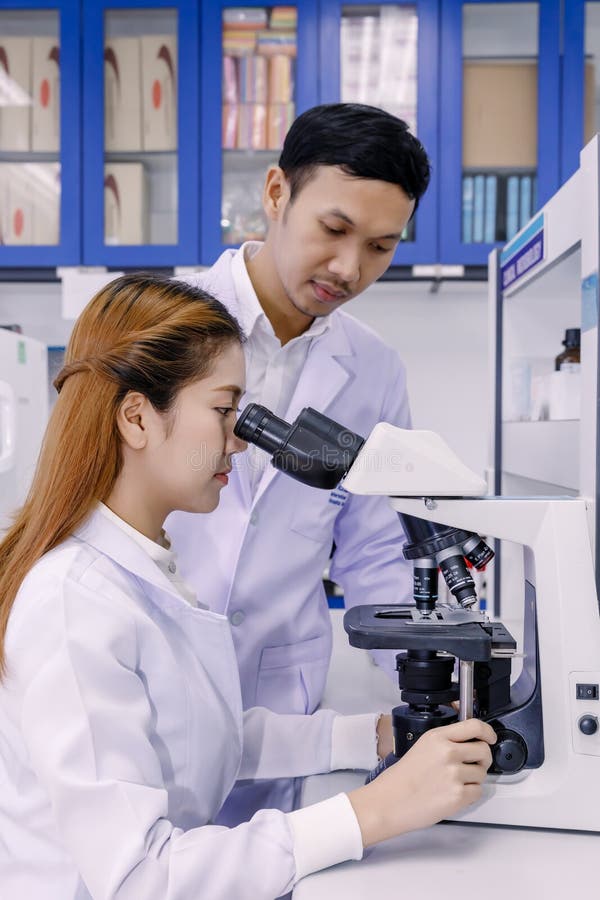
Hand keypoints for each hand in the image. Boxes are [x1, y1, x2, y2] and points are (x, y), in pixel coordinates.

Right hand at [347, 718, 495, 846]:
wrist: (391, 801)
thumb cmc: (403, 777)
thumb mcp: (423, 746)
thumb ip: (448, 740)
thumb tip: (473, 741)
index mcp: (438, 737)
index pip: (474, 726)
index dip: (487, 732)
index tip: (490, 737)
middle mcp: (448, 752)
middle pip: (484, 750)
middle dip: (482, 758)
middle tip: (473, 764)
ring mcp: (454, 774)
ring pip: (482, 773)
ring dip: (474, 778)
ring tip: (454, 781)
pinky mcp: (458, 795)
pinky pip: (478, 791)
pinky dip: (470, 794)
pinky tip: (454, 793)